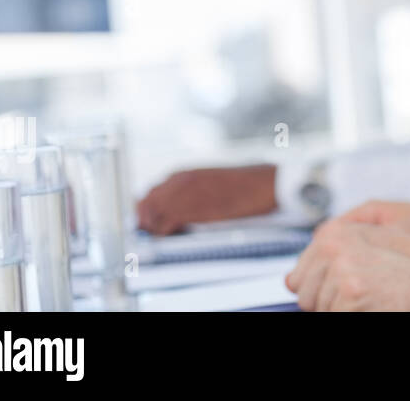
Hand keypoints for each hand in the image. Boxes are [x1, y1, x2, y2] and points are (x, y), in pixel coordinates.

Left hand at [136, 164, 276, 234]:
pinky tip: (171, 238)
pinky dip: (162, 234)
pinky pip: (163, 226)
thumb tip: (184, 203)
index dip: (148, 207)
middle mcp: (179, 181)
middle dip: (145, 218)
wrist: (264, 183)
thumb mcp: (214, 179)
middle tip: (152, 232)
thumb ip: (195, 187)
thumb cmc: (247, 182)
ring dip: (152, 228)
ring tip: (162, 236)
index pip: (152, 191)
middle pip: (146, 202)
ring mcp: (183, 195)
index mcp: (185, 172)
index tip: (151, 219)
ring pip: (151, 215)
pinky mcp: (190, 210)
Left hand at [284, 220, 409, 310]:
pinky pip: (336, 317)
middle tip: (359, 298)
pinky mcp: (352, 296)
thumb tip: (290, 281)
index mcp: (333, 233)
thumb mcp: (369, 241)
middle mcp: (332, 248)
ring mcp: (341, 272)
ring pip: (320, 311)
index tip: (335, 293)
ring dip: (342, 311)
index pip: (298, 276)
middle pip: (305, 296)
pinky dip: (355, 316)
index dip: (316, 290)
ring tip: (372, 299)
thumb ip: (329, 254)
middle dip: (327, 304)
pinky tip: (376, 306)